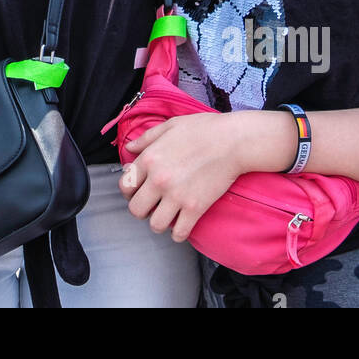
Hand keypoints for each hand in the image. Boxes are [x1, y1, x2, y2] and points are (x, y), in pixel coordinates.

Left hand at [119, 114, 245, 242]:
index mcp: (149, 159)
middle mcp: (158, 180)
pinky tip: (181, 224)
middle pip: (135, 210)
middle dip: (141, 209)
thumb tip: (130, 147)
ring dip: (159, 223)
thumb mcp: (169, 126)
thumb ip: (146, 138)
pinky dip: (178, 233)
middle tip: (151, 205)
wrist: (232, 141)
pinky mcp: (195, 208)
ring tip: (166, 215)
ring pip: (155, 225)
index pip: (125, 185)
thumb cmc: (203, 129)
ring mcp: (176, 196)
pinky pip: (179, 233)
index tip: (138, 190)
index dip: (129, 191)